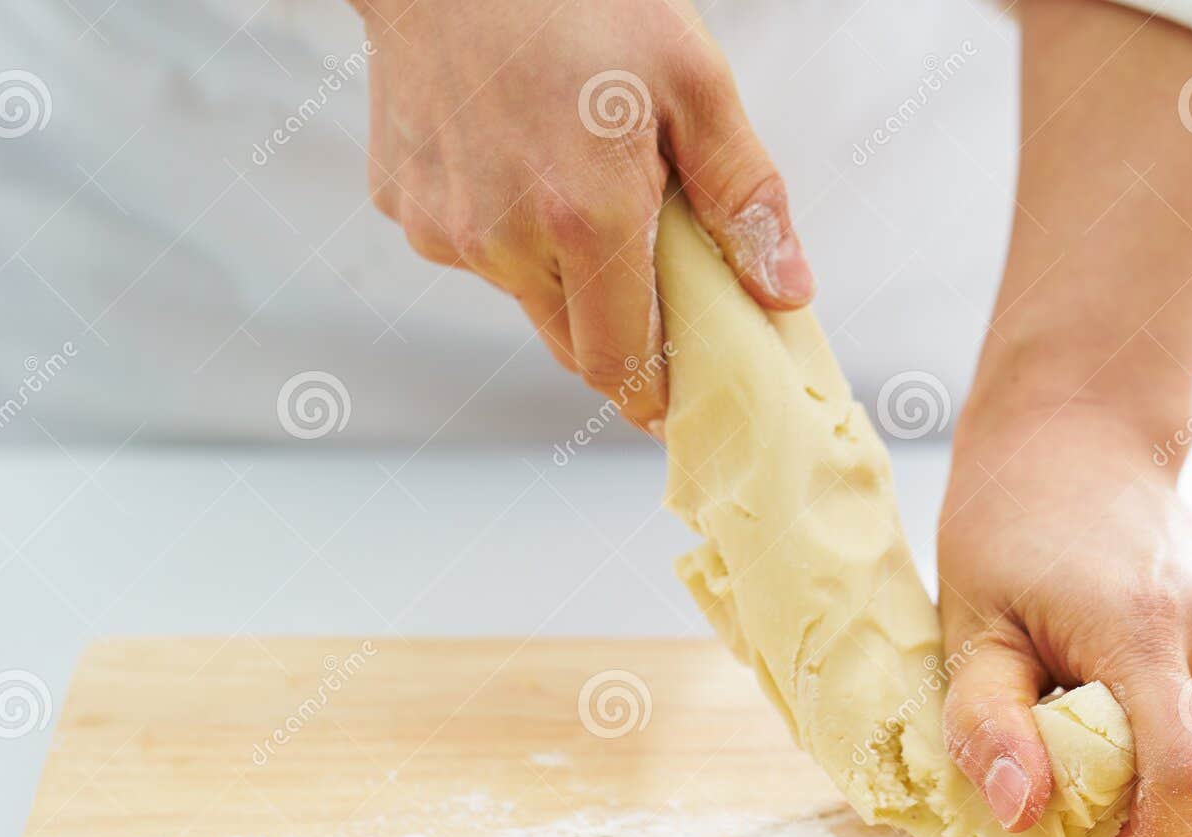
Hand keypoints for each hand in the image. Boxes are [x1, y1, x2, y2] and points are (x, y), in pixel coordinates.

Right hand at [350, 0, 814, 431]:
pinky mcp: (406, 209)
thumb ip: (742, 197)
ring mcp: (446, 231)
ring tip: (579, 186)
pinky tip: (518, 160)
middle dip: (619, 333)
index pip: (622, 365)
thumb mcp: (693, 82)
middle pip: (573, 346)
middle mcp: (504, 243)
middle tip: (652, 282)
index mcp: (584, 220)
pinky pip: (473, 252)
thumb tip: (785, 291)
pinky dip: (507, 231)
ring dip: (562, 273)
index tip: (680, 399)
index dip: (656, 393)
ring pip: (525, 297)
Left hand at [937, 402, 1191, 836]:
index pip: (1186, 777)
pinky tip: (1138, 687)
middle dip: (1147, 808)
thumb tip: (1025, 816)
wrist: (1073, 438)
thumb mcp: (967, 629)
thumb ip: (988, 725)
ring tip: (1103, 717)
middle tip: (1075, 770)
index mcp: (1143, 625)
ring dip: (1171, 771)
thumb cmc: (1007, 532)